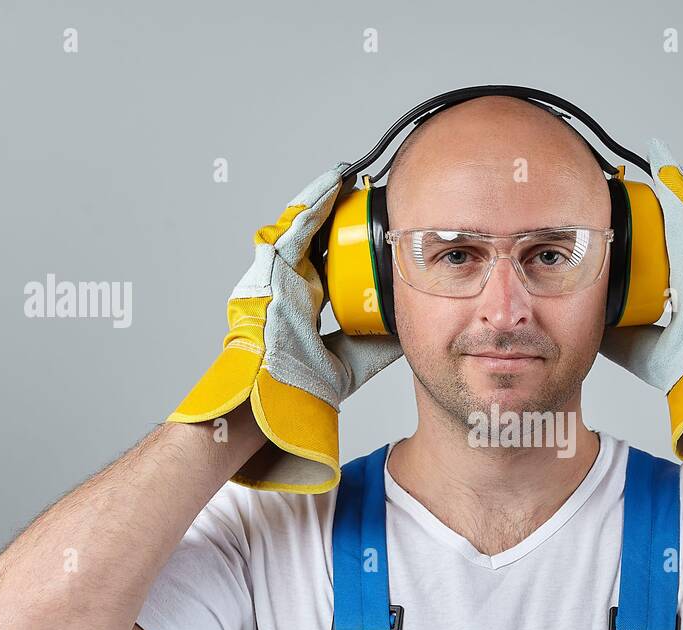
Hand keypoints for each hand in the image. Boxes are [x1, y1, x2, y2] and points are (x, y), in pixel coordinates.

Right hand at [168, 165, 402, 493]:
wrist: (274, 398)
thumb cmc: (299, 385)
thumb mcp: (352, 358)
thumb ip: (377, 340)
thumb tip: (410, 323)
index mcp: (301, 302)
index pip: (329, 263)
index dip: (349, 243)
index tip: (372, 229)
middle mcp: (287, 283)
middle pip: (317, 239)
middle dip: (340, 215)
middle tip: (366, 192)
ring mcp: (277, 273)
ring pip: (305, 225)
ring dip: (328, 200)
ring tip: (352, 177)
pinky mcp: (272, 268)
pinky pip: (297, 225)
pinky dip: (317, 201)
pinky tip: (336, 181)